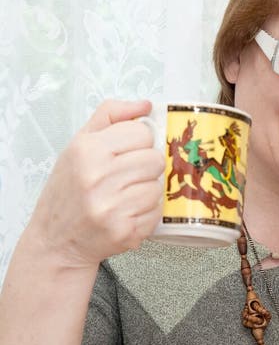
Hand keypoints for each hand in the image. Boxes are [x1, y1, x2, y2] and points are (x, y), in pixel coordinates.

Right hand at [29, 99, 164, 267]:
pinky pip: (156, 213)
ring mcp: (113, 207)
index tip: (126, 152)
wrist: (56, 239)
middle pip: (155, 159)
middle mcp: (98, 178)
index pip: (142, 132)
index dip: (138, 142)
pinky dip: (146, 213)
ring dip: (146, 191)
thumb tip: (146, 105)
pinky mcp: (126, 232)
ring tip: (124, 197)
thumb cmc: (69, 190)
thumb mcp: (78, 145)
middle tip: (126, 176)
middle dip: (145, 167)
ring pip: (157, 187)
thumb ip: (111, 116)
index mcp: (88, 150)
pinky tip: (126, 213)